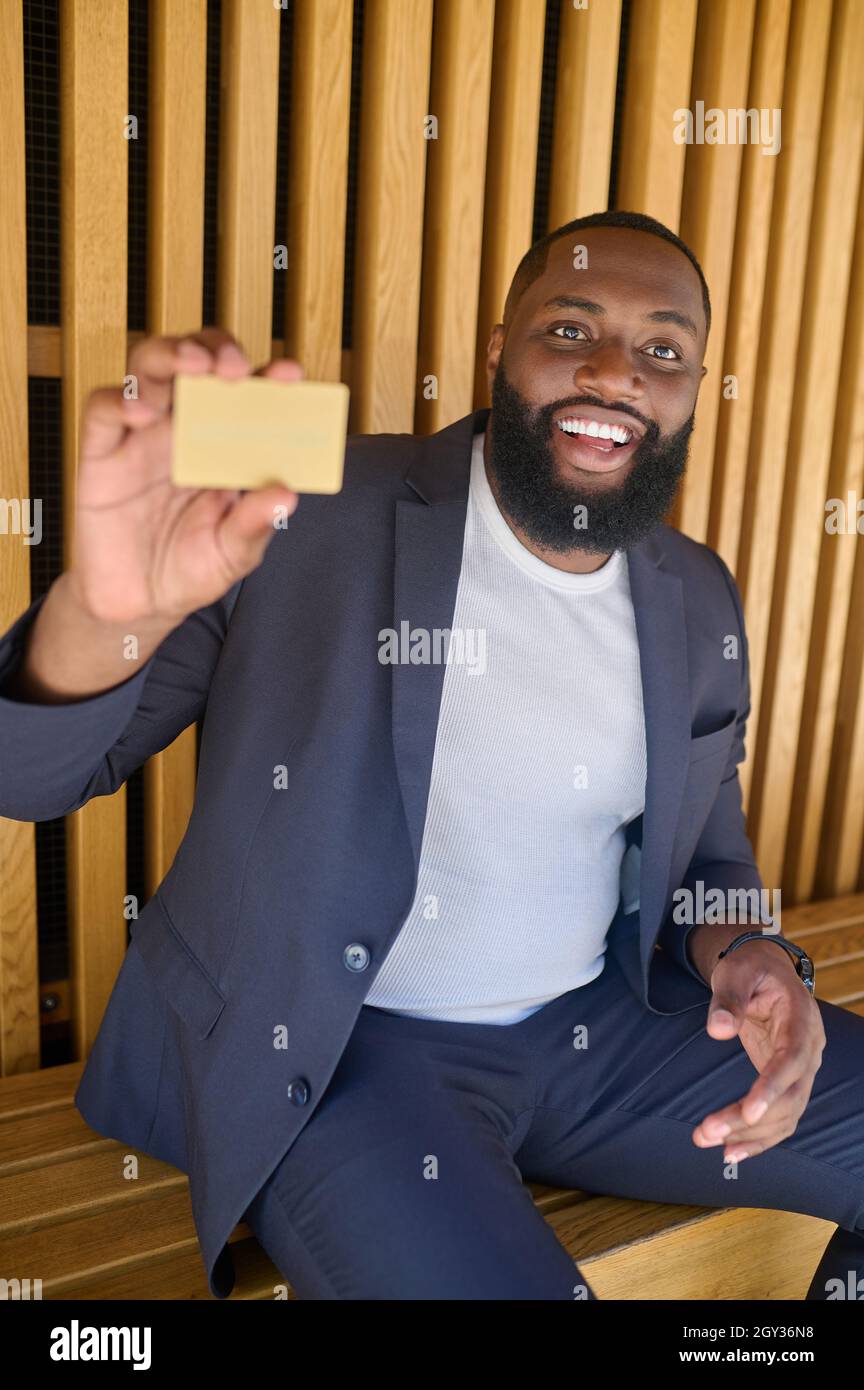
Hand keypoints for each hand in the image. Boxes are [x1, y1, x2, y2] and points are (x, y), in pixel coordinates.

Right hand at [69, 329, 301, 625]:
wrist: (138, 605)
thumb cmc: (191, 569)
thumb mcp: (233, 554)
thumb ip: (255, 524)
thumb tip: (286, 495)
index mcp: (224, 443)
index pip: (246, 391)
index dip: (268, 375)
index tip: (291, 376)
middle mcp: (184, 428)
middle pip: (195, 360)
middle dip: (216, 349)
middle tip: (235, 369)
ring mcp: (141, 435)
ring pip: (149, 366)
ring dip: (172, 355)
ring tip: (194, 368)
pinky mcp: (101, 453)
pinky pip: (103, 408)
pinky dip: (121, 399)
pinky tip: (144, 413)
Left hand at [691, 938, 825, 1161]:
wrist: (763, 970)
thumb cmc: (749, 968)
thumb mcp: (736, 971)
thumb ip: (728, 998)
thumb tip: (717, 1030)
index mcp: (802, 1019)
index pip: (793, 1060)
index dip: (772, 1088)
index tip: (748, 1112)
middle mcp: (810, 1050)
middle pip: (790, 1096)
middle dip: (750, 1121)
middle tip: (707, 1133)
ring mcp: (801, 1070)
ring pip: (786, 1115)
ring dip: (750, 1135)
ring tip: (708, 1142)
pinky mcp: (787, 1082)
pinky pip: (781, 1118)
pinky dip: (758, 1138)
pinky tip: (731, 1153)